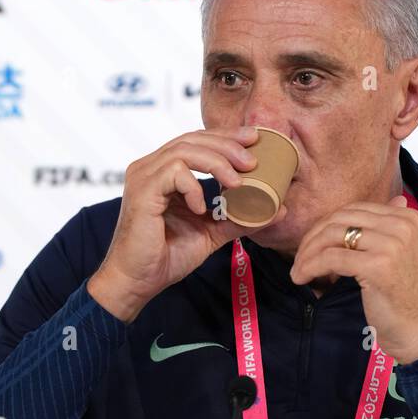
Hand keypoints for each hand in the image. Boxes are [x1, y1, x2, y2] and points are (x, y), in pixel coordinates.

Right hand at [87, 127, 285, 321]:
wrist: (138, 282)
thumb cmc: (167, 256)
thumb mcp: (212, 232)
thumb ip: (240, 217)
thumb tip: (279, 209)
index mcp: (164, 171)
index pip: (197, 141)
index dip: (226, 136)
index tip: (254, 139)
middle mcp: (151, 167)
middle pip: (192, 138)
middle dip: (227, 144)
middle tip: (252, 160)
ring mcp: (143, 176)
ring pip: (185, 149)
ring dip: (217, 161)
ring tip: (238, 181)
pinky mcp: (142, 190)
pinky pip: (174, 172)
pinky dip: (194, 187)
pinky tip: (201, 208)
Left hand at [289, 195, 417, 364]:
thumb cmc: (408, 295)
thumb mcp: (408, 252)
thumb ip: (397, 226)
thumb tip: (396, 198)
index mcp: (409, 218)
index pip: (355, 210)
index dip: (327, 225)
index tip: (312, 244)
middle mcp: (402, 225)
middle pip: (341, 219)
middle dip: (313, 237)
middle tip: (300, 257)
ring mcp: (391, 244)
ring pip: (332, 236)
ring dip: (308, 253)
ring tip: (298, 269)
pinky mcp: (377, 265)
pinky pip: (331, 258)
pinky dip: (311, 267)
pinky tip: (302, 278)